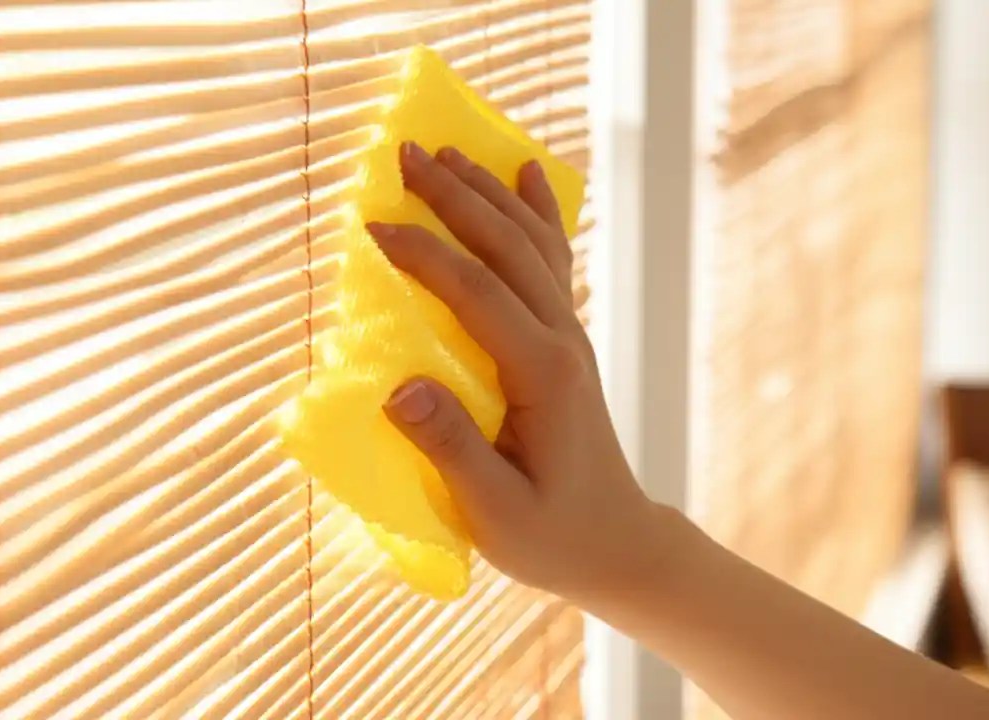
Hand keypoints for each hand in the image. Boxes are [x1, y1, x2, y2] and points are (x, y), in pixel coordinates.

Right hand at [366, 141, 666, 602]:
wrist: (616, 541)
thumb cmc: (552, 535)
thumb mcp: (496, 511)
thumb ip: (450, 450)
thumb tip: (396, 388)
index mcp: (542, 373)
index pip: (477, 295)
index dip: (425, 255)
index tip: (372, 227)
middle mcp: (562, 339)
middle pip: (506, 249)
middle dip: (454, 197)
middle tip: (402, 154)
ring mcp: (569, 334)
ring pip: (530, 244)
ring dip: (486, 193)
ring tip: (444, 150)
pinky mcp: (565, 339)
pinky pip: (552, 259)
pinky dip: (537, 211)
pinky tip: (525, 172)